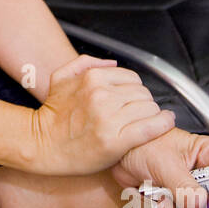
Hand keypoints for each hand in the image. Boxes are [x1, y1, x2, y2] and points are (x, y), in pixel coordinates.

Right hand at [29, 55, 175, 175]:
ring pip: (150, 108)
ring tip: (145, 121)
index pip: (133, 78)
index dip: (135, 90)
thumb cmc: (53, 115)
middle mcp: (102, 96)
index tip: (132, 100)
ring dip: (152, 114)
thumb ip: (85, 62)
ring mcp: (109, 119)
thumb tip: (113, 64)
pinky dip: (163, 123)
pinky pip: (151, 127)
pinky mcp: (116, 141)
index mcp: (92, 79)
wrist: (42, 145)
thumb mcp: (60, 78)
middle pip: (143, 93)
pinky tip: (166, 122)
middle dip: (144, 102)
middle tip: (137, 113)